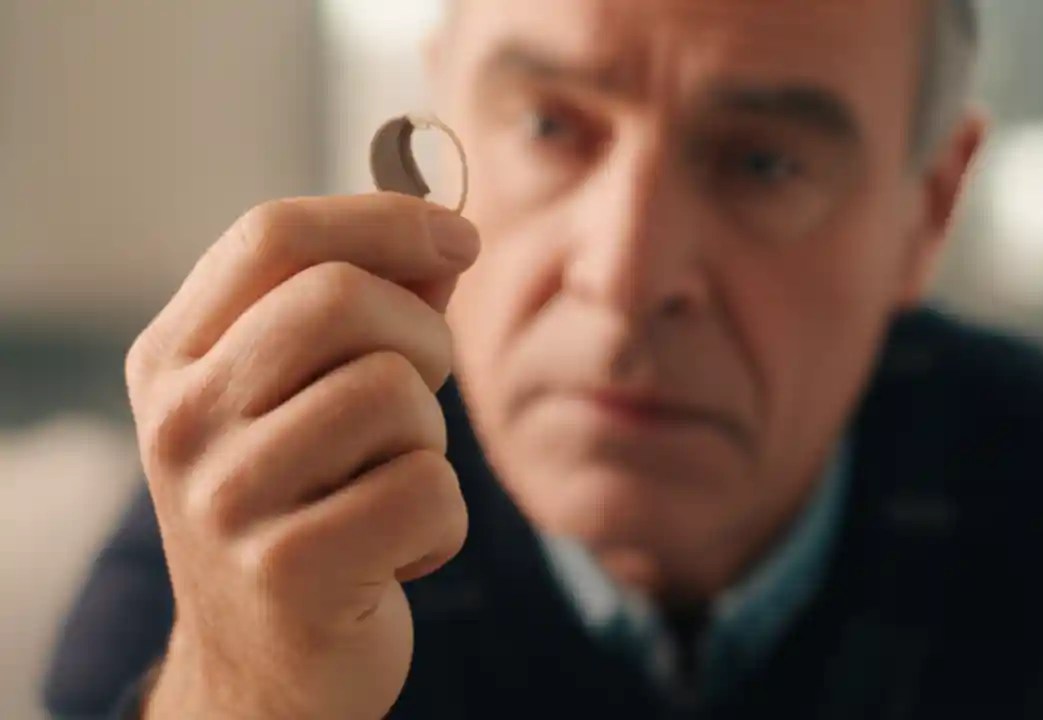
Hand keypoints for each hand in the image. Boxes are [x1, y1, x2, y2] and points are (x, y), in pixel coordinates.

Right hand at [125, 193, 476, 719]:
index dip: (383, 219)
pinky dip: (442, 522)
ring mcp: (224, 498)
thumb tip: (443, 237)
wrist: (266, 668)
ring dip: (429, 441)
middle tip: (417, 399)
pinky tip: (396, 553)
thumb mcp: (308, 400)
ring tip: (388, 487)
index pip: (274, 235)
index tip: (457, 235)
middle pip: (342, 300)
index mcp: (174, 359)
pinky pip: (428, 490)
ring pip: (395, 393)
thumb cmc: (304, 508)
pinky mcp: (289, 571)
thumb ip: (369, 310)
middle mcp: (180, 421)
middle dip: (423, 338)